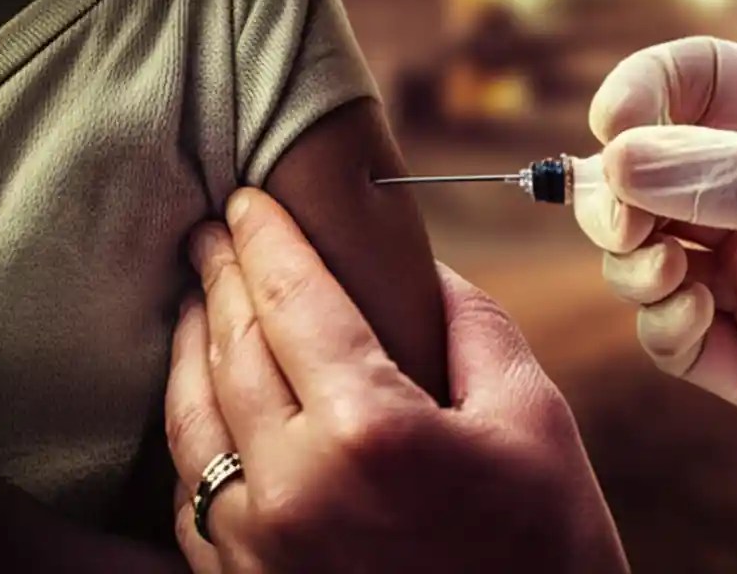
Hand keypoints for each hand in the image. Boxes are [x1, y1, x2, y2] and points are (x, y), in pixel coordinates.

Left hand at [165, 188, 626, 573]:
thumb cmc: (547, 546)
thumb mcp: (532, 417)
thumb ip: (471, 324)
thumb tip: (417, 269)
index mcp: (369, 432)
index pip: (295, 304)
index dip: (268, 240)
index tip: (248, 198)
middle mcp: (294, 489)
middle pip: (231, 352)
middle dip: (219, 279)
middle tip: (212, 231)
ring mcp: (258, 548)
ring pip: (192, 421)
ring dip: (188, 348)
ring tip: (194, 299)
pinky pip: (193, 492)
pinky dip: (192, 430)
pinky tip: (203, 401)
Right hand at [574, 36, 736, 554]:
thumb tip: (619, 156)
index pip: (701, 82)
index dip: (645, 91)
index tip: (613, 125)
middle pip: (653, 171)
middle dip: (617, 187)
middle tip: (622, 218)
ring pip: (648, 254)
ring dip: (629, 258)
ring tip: (661, 271)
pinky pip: (672, 335)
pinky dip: (659, 321)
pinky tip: (692, 316)